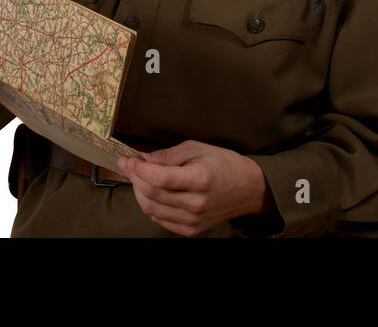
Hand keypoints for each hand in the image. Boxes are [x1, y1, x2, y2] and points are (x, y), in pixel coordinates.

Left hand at [116, 140, 272, 236]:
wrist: (249, 189)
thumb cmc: (225, 164)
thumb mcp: (198, 148)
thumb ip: (169, 155)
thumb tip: (144, 159)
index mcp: (201, 179)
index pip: (160, 178)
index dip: (138, 169)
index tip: (128, 159)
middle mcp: (197, 203)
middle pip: (152, 195)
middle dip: (134, 178)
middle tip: (130, 166)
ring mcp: (195, 219)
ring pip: (152, 210)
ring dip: (139, 193)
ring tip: (140, 179)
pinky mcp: (193, 229)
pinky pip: (161, 220)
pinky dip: (151, 206)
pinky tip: (153, 193)